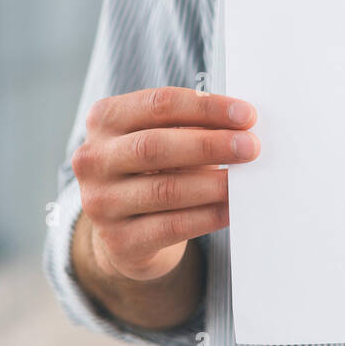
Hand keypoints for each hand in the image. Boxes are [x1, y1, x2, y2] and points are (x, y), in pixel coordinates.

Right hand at [71, 87, 259, 282]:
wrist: (127, 232)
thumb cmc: (155, 171)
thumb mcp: (165, 139)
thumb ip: (194, 127)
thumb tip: (243, 127)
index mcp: (104, 119)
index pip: (159, 105)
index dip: (206, 108)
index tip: (246, 114)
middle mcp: (93, 159)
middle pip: (155, 146)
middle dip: (210, 145)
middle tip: (250, 147)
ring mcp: (100, 202)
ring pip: (165, 190)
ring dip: (213, 184)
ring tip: (244, 181)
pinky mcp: (119, 240)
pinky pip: (172, 226)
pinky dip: (208, 216)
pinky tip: (231, 209)